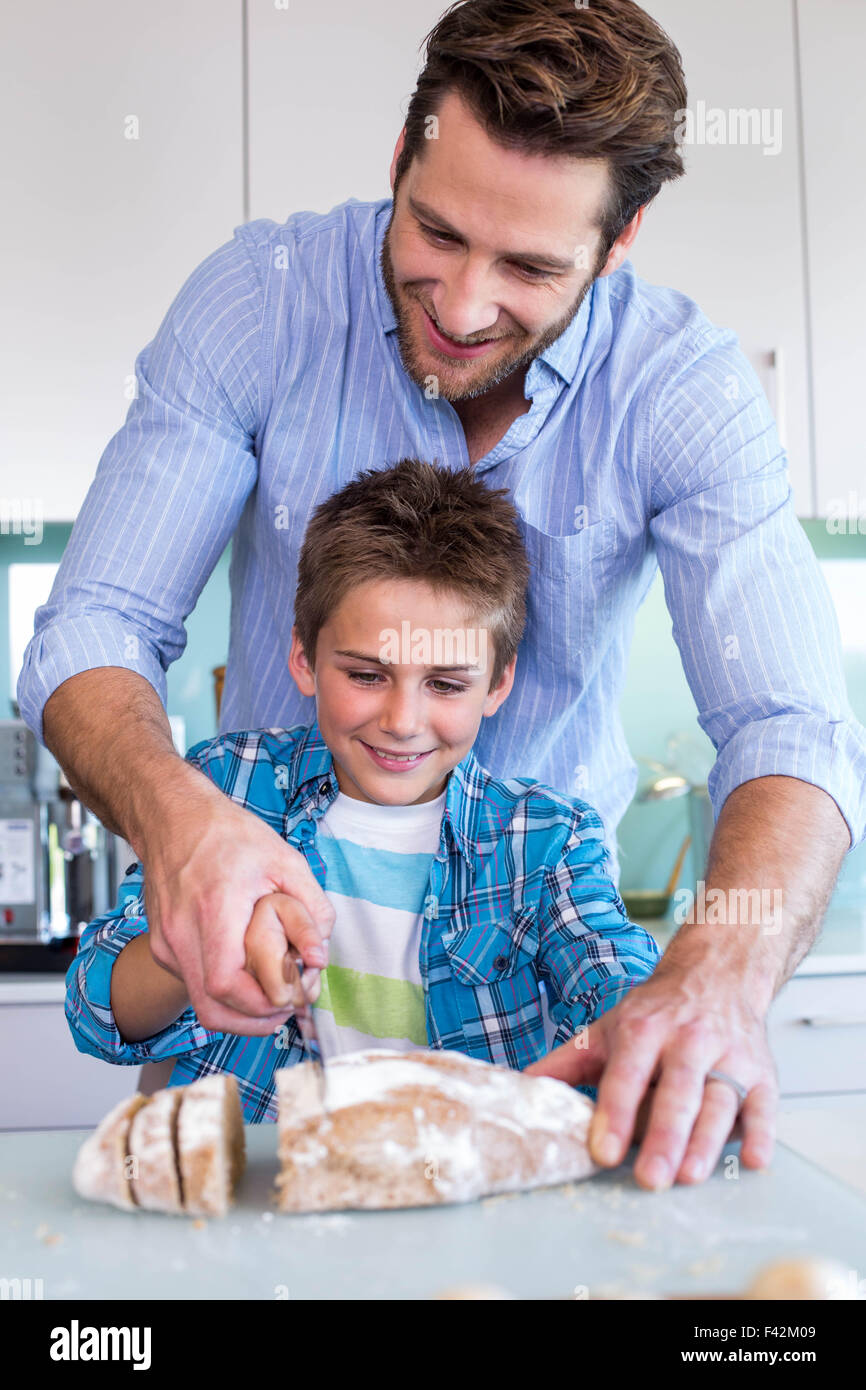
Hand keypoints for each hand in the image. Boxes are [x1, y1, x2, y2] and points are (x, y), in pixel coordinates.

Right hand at [140, 766, 333, 1034]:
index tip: (290, 999)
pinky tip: (247, 970)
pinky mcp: (162, 946)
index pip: (226, 986)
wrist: (172, 817)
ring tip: (272, 993)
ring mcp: (166, 943)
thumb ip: (311, 907)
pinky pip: (193, 983)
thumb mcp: (284, 859)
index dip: (261, 1006)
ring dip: (238, 1010)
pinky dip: (222, 989)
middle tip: (285, 1010)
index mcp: (213, 911)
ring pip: (201, 1002)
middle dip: (253, 1022)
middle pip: (212, 1009)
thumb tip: (320, 955)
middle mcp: (181, 934)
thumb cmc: (226, 834)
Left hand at [524, 964, 777, 1187]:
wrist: (719, 971)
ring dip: (707, 1141)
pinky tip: (754, 1161)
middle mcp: (688, 1040)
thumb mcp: (607, 1028)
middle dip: (663, 1136)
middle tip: (649, 1177)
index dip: (614, 1113)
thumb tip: (520, 1090)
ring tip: (690, 1176)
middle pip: (676, 1092)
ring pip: (720, 1101)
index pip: (625, 1075)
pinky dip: (762, 1133)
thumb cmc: (658, 1010)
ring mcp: (729, 1056)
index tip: (602, 1150)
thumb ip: (567, 1064)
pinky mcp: (762, 1072)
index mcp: (643, 1029)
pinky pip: (765, 1105)